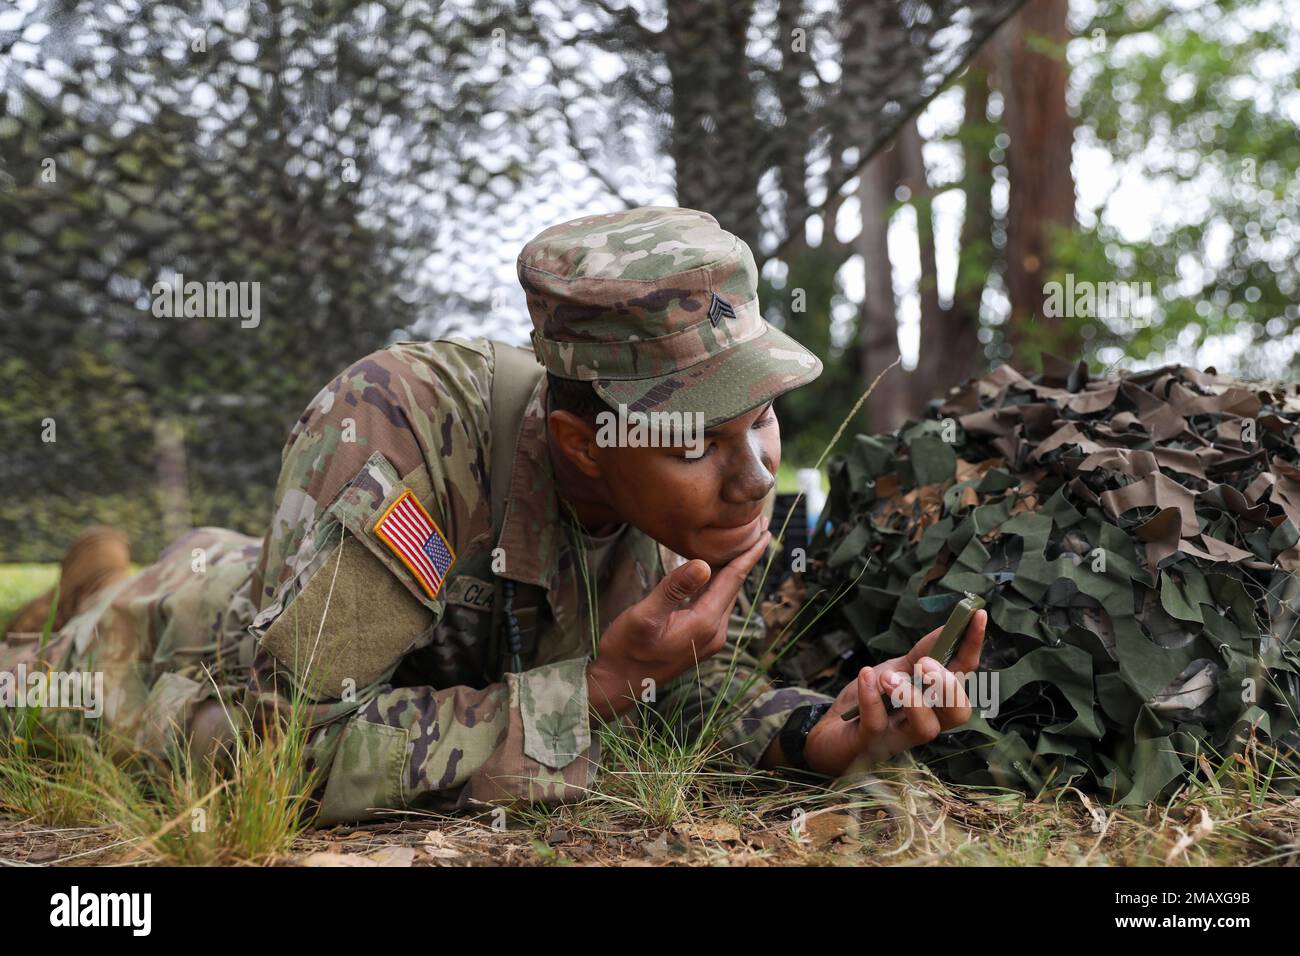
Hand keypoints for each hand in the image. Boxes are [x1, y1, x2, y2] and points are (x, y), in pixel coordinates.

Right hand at [586, 521, 771, 718]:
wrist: (616, 684)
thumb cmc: (625, 649)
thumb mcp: (645, 616)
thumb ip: (673, 589)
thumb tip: (704, 563)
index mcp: (705, 623)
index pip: (733, 579)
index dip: (749, 552)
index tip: (764, 528)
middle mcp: (715, 632)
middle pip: (735, 586)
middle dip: (746, 556)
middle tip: (758, 526)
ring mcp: (709, 639)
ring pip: (726, 595)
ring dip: (734, 569)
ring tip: (743, 544)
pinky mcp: (700, 641)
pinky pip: (716, 605)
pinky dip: (720, 584)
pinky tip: (715, 573)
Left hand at [801, 609, 986, 776]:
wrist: (829, 731)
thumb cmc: (869, 701)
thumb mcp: (895, 670)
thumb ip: (921, 655)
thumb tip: (948, 627)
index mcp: (934, 701)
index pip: (963, 675)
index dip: (972, 647)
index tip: (977, 615)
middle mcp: (924, 722)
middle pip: (958, 713)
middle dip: (948, 685)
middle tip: (926, 663)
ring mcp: (898, 736)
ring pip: (925, 727)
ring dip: (911, 697)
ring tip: (888, 676)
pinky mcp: (870, 744)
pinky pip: (876, 724)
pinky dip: (871, 698)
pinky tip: (866, 676)